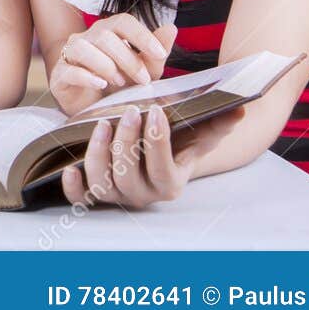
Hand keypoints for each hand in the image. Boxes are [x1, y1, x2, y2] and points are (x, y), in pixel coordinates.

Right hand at [50, 16, 176, 115]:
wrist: (93, 107)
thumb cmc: (119, 85)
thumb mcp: (144, 72)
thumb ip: (155, 53)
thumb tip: (171, 28)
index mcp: (108, 32)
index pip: (123, 21)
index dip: (141, 35)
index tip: (160, 53)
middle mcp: (87, 38)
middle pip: (104, 36)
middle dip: (127, 58)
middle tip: (142, 80)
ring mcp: (69, 54)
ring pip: (82, 47)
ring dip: (105, 65)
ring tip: (119, 82)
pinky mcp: (59, 75)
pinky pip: (69, 70)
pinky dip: (87, 77)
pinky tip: (101, 85)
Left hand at [62, 103, 245, 209]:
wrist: (158, 153)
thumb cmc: (179, 140)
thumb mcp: (199, 131)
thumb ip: (218, 122)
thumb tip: (239, 110)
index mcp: (171, 183)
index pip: (163, 168)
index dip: (158, 141)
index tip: (157, 111)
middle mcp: (143, 194)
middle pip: (129, 176)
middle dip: (127, 142)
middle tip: (129, 110)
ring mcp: (118, 194)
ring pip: (103, 185)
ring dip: (99, 155)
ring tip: (102, 124)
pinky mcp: (96, 192)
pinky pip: (82, 199)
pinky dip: (75, 188)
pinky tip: (70, 169)